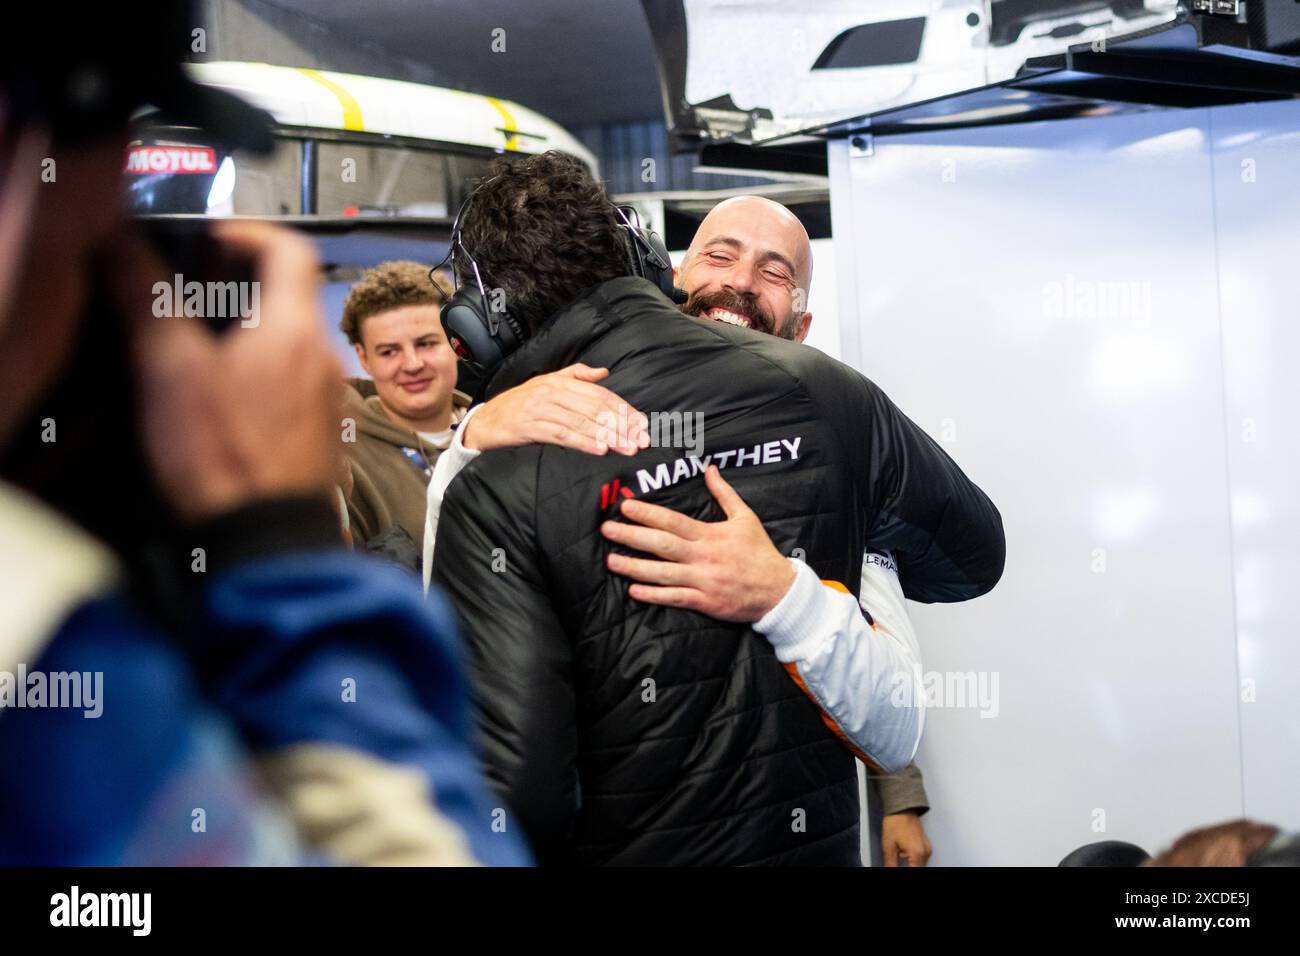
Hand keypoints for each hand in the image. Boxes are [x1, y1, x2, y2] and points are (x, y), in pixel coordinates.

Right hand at [113, 220, 341, 520]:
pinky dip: (256, 375)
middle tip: (184, 296)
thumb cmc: (227, 459)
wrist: (268, 542)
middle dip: (233, 287)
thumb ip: (148, 302)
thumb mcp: (170, 371)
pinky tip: (218, 401)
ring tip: (191, 350)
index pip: (290, 249)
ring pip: (286, 343)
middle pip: (286, 296)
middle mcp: (322, 358)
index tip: (207, 239)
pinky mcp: (318, 435)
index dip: (247, 233)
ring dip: (243, 334)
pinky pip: (289, 384)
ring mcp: (326, 399)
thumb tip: (124, 250)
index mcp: (294, 329)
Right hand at [461, 363, 648, 455]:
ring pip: (580, 422)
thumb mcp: (546, 384)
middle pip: (593, 408)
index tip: (641, 424)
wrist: (484, 422)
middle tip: (639, 440)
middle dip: (620, 425)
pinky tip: (598, 449)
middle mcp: (551, 391)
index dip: (622, 409)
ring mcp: (539, 408)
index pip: (599, 394)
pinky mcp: (528, 426)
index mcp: (559, 381)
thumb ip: (577, 376)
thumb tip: (605, 372)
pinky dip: (581, 442)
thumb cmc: (518, 405)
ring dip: (606, 436)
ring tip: (625, 448)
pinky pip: (560, 434)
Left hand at [601, 465, 795, 621]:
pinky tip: (634, 591)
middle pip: (662, 545)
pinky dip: (654, 595)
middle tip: (607, 530)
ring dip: (635, 567)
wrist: (778, 590)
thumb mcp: (745, 517)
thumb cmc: (759, 551)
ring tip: (611, 561)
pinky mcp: (705, 601)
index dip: (648, 513)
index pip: (673, 521)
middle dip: (632, 536)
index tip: (626, 507)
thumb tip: (709, 468)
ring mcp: (703, 580)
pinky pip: (675, 598)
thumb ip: (724, 493)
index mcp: (710, 535)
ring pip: (664, 573)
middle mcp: (703, 557)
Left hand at [881, 811, 931, 866]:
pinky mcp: (926, 844)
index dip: (905, 871)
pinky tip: (904, 851)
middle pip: (919, 868)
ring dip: (912, 864)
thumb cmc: (896, 822)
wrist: (902, 808)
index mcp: (917, 854)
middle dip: (909, 867)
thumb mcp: (889, 846)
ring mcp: (927, 847)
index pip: (914, 871)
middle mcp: (926, 852)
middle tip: (898, 861)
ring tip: (900, 854)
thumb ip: (891, 863)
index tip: (897, 867)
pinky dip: (914, 858)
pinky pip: (922, 857)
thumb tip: (890, 870)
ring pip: (921, 864)